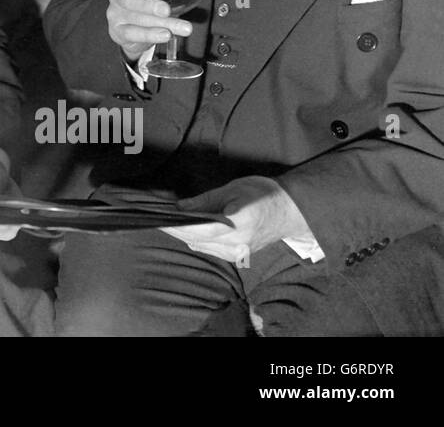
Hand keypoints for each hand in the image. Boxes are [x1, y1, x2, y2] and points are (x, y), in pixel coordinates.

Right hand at [108, 0, 191, 61]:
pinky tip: (166, 35)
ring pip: (136, 19)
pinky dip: (151, 35)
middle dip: (148, 5)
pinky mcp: (119, 32)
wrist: (130, 32)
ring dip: (160, 23)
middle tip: (166, 10)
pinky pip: (134, 34)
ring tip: (182, 27)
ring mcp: (116, 16)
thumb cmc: (147, 6)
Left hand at [160, 176, 312, 265]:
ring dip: (183, 236)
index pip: (200, 229)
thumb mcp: (233, 189)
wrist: (290, 211)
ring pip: (202, 247)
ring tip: (166, 222)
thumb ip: (205, 200)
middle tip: (155, 218)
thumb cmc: (263, 193)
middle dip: (175, 230)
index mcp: (238, 224)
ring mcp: (239, 252)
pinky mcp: (239, 256)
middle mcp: (238, 243)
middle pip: (197, 240)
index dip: (177, 225)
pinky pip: (210, 250)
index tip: (158, 217)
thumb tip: (179, 207)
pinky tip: (186, 230)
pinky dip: (196, 240)